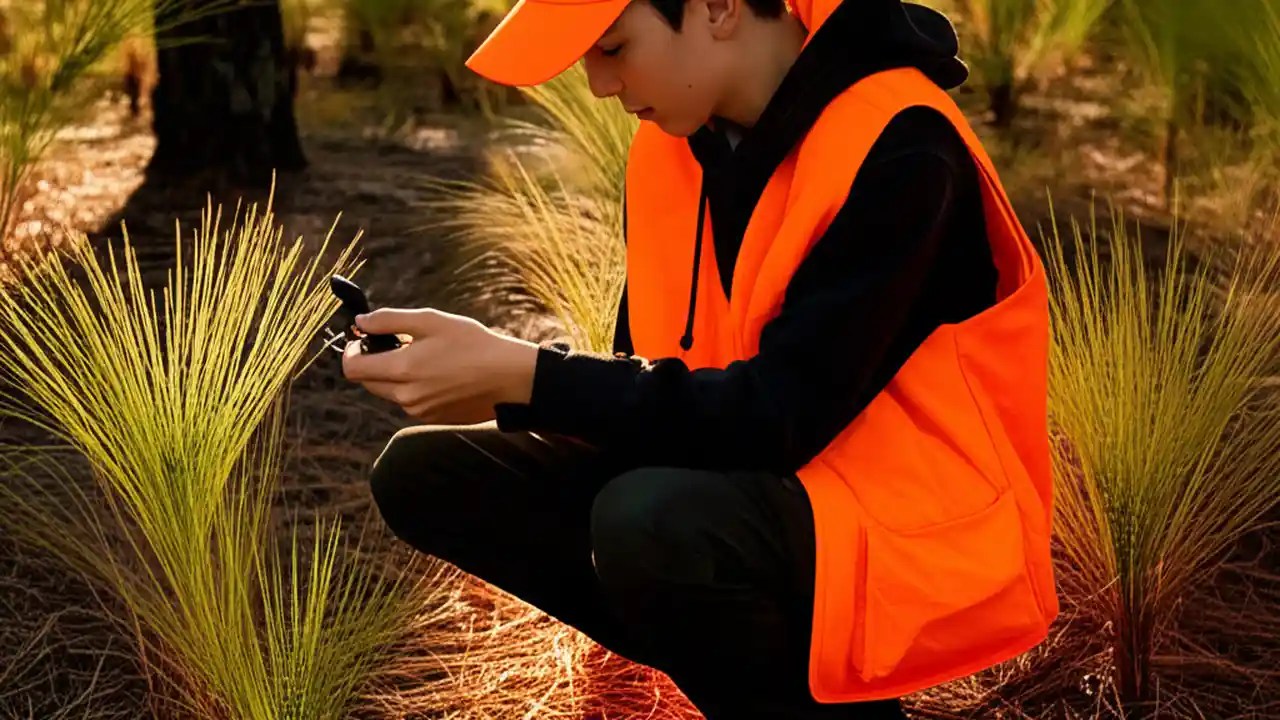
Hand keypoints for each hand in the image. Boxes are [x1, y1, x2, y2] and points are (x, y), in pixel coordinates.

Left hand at [341, 307, 539, 424]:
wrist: (508, 377)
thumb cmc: (472, 344)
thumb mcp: (431, 321)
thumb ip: (389, 320)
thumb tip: (359, 322)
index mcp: (402, 369)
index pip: (352, 368)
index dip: (351, 352)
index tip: (362, 339)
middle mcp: (406, 396)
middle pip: (368, 382)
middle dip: (373, 363)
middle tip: (397, 344)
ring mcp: (419, 411)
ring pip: (390, 393)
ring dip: (395, 376)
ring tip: (426, 358)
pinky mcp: (433, 419)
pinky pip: (411, 402)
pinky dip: (414, 388)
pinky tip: (440, 374)